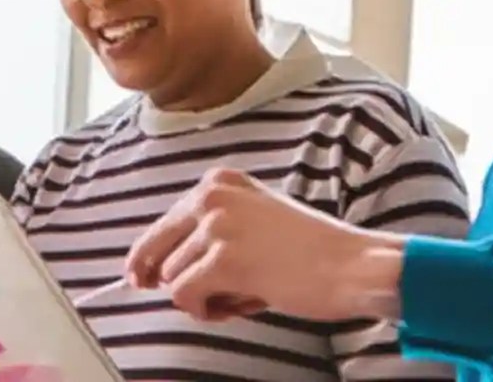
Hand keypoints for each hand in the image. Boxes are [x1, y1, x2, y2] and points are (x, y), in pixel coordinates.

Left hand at [125, 168, 405, 321]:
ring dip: (201, 297)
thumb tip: (159, 268)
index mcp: (219, 182)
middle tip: (184, 299)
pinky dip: (205, 310)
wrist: (352, 265)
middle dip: (166, 280)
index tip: (139, 277)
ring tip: (241, 296)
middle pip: (155, 250)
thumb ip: (212, 231)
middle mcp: (212, 196)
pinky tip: (237, 306)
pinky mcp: (223, 260)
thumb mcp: (255, 218)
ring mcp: (217, 225)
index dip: (149, 255)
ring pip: (171, 278)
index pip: (164, 222)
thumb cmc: (310, 250)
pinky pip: (184, 296)